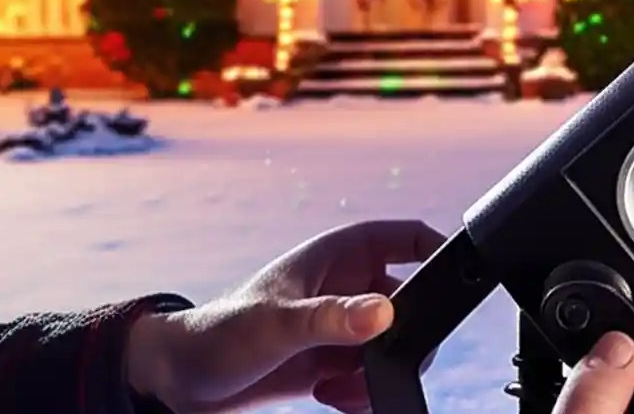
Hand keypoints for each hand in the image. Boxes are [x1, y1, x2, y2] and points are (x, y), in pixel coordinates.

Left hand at [127, 220, 444, 412]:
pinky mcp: (330, 360)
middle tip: (392, 357)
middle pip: (410, 299)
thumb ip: (331, 318)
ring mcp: (339, 324)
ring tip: (346, 384)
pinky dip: (363, 391)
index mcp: (338, 254)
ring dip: (381, 369)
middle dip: (408, 334)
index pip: (407, 237)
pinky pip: (370, 375)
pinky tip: (334, 396)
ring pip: (392, 343)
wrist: (177, 384)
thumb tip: (385, 313)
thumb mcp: (277, 324)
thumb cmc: (217, 334)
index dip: (437, 251)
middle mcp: (345, 285)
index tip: (455, 282)